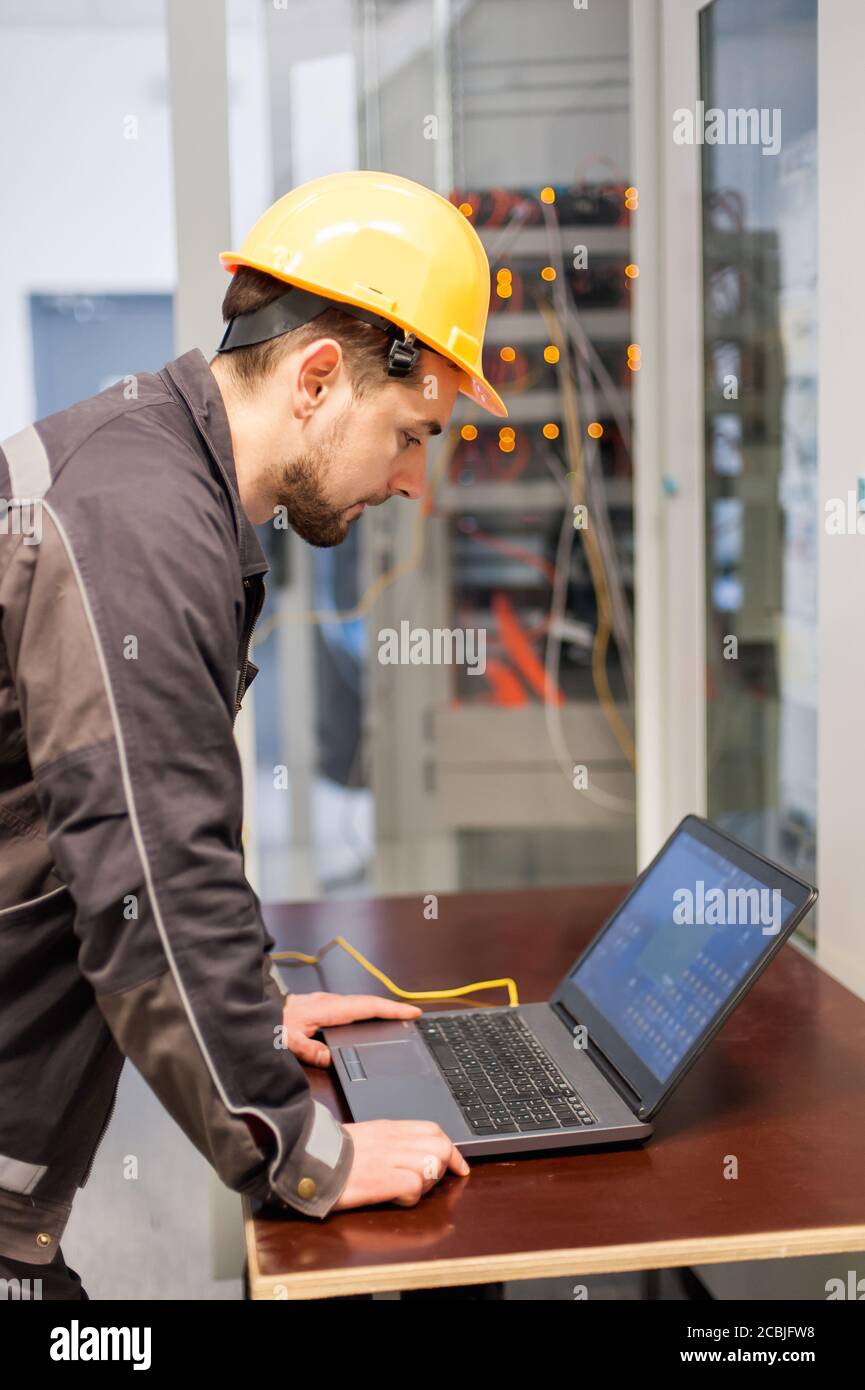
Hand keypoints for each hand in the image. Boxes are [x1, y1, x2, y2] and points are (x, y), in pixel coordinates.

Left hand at [280, 991, 420, 1065]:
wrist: (251, 1009)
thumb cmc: (268, 1024)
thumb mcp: (287, 1041)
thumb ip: (309, 1050)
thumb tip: (330, 1059)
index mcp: (326, 1008)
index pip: (366, 1007)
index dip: (391, 1010)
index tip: (412, 1012)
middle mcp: (328, 1002)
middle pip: (367, 1003)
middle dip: (391, 1008)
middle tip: (412, 1015)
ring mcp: (323, 1002)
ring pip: (358, 1004)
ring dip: (378, 1009)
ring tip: (395, 1018)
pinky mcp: (318, 1006)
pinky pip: (348, 1007)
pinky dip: (363, 1012)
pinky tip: (364, 1021)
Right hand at [335, 1120, 469, 1208]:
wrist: (307, 1157)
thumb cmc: (331, 1153)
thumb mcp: (365, 1137)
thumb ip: (389, 1142)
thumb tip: (411, 1152)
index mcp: (389, 1128)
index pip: (433, 1130)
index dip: (451, 1150)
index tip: (457, 1166)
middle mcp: (393, 1140)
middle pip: (440, 1145)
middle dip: (445, 1165)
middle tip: (433, 1183)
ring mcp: (388, 1159)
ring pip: (431, 1165)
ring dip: (427, 1183)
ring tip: (407, 1190)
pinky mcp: (381, 1180)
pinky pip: (413, 1187)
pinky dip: (411, 1197)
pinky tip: (395, 1198)